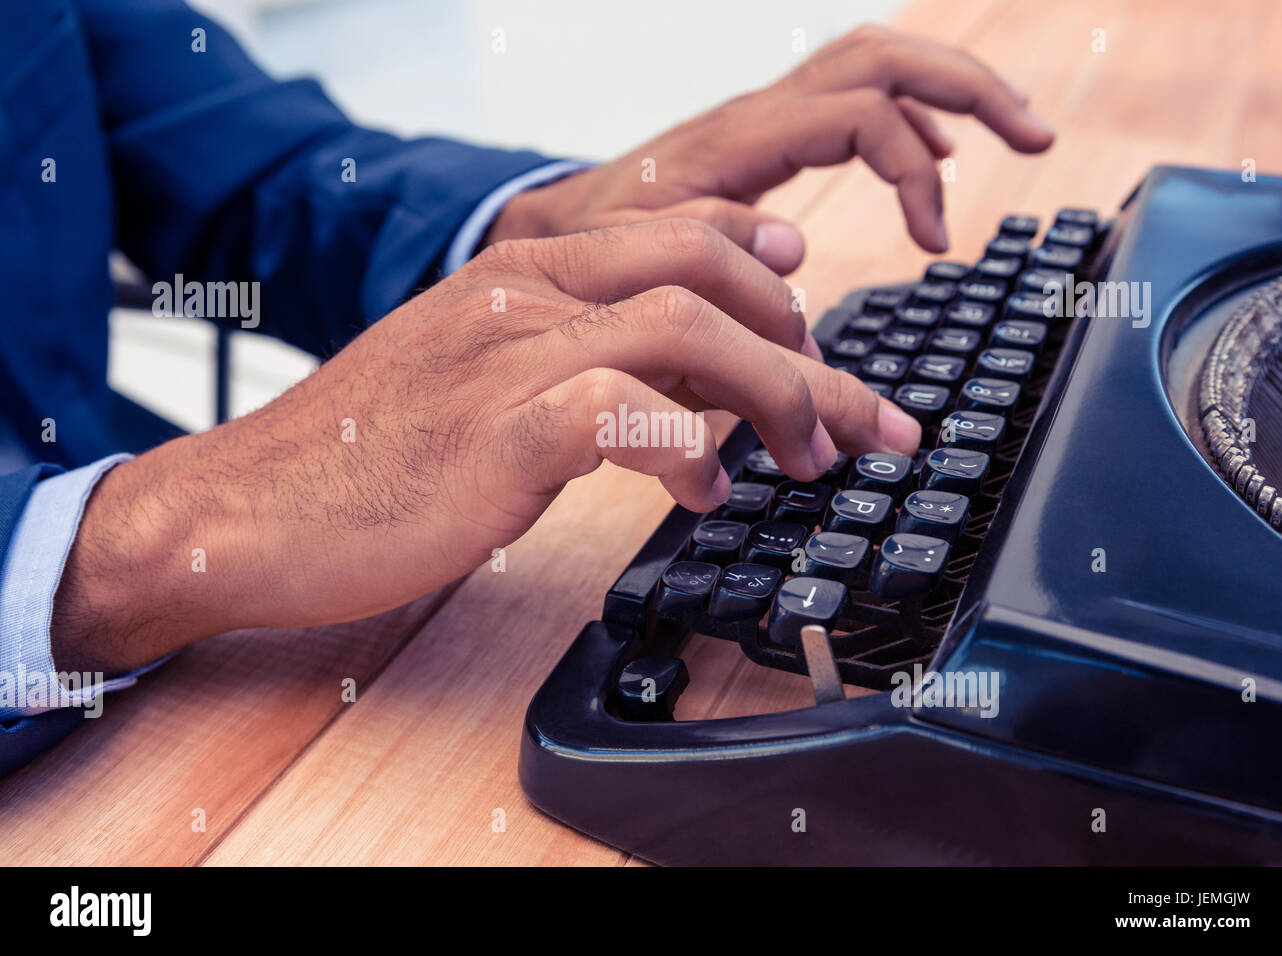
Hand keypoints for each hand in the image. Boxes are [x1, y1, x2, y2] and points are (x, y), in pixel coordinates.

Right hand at [52, 220, 920, 673]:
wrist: (252, 509)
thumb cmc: (372, 459)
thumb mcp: (485, 389)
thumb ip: (579, 372)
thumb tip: (684, 405)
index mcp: (521, 274)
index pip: (675, 228)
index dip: (765, 261)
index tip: (816, 311)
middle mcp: (521, 293)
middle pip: (704, 268)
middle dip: (805, 341)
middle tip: (852, 420)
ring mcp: (506, 355)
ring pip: (684, 326)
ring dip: (777, 391)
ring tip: (813, 456)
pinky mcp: (495, 429)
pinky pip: (621, 409)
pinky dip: (685, 443)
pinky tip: (705, 488)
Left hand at [488, 25, 1053, 271]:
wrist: (558, 225)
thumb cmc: (596, 248)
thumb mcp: (643, 262)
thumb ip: (712, 260)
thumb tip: (798, 259)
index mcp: (739, 143)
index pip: (859, 113)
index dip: (914, 168)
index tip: (934, 242)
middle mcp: (761, 115)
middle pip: (883, 57)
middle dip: (969, 89)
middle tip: (1034, 138)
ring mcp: (767, 119)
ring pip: (875, 64)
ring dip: (953, 90)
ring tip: (1017, 130)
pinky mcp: (770, 138)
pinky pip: (856, 98)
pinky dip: (912, 118)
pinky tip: (941, 157)